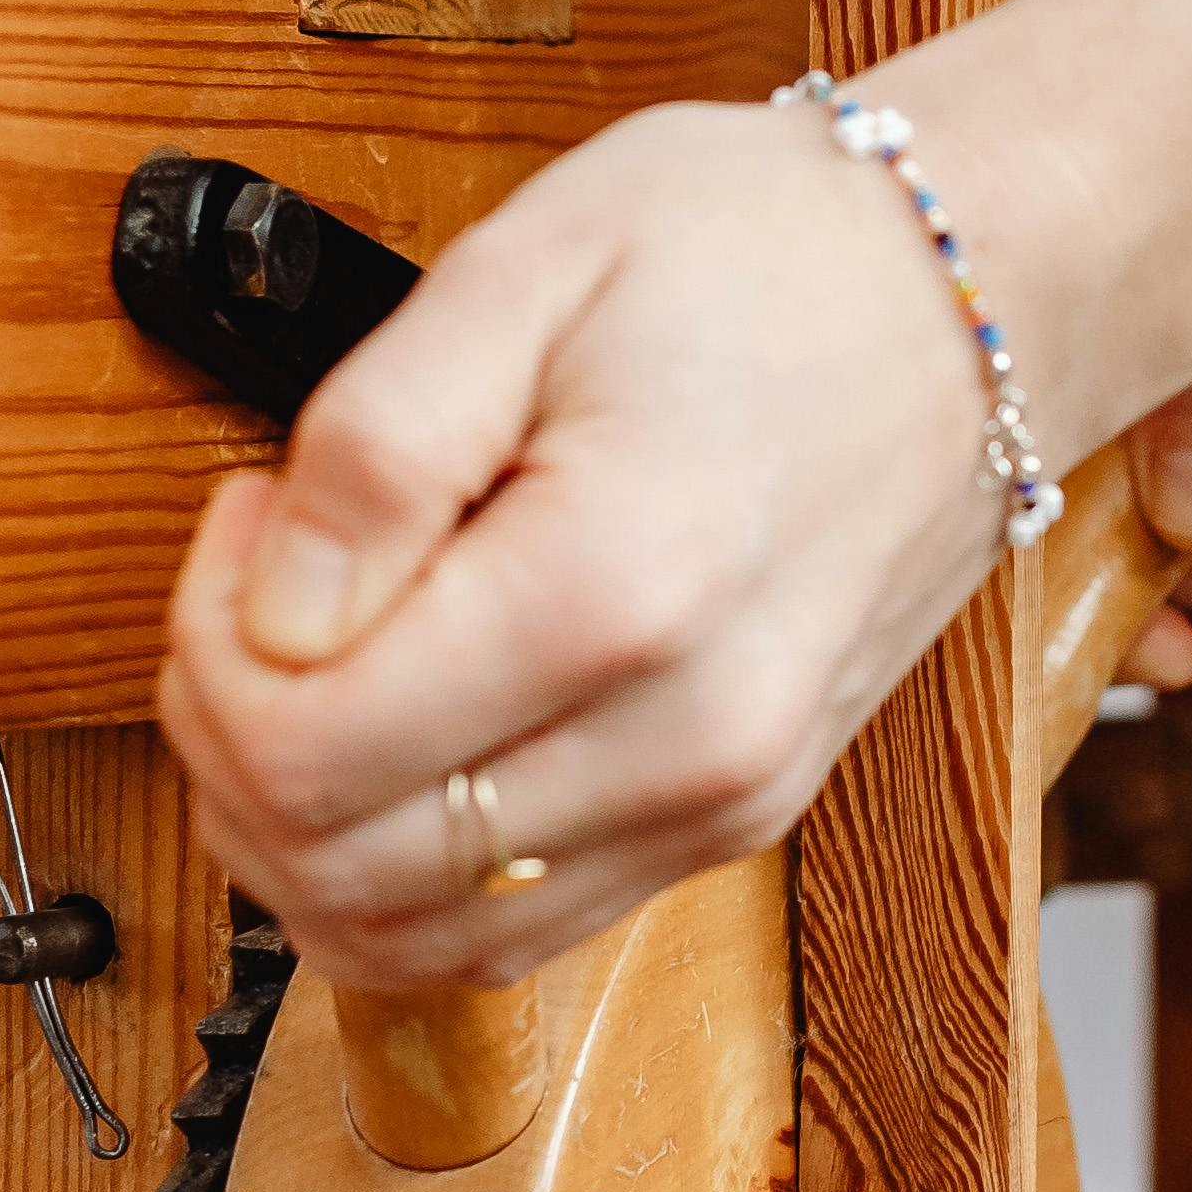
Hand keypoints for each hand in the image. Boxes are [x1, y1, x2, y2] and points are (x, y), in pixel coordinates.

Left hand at [152, 0, 1191, 980]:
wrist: (983, 292)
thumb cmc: (767, 250)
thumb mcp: (529, 267)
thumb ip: (375, 447)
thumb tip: (270, 616)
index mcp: (613, 589)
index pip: (301, 752)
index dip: (208, 646)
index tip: (248, 523)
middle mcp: (680, 738)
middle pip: (332, 870)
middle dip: (233, 739)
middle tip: (263, 588)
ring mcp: (719, 800)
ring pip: (408, 941)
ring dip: (301, 828)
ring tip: (327, 662)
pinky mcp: (733, 821)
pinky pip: (508, 934)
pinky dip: (404, 872)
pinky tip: (404, 736)